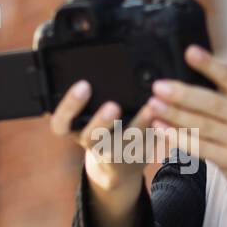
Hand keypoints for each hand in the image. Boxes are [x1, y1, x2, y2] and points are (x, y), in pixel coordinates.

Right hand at [48, 80, 159, 198]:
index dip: (69, 106)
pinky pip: (146, 146)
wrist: (117, 164)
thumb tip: (105, 61)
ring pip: (124, 142)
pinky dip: (156, 131)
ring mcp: (114, 153)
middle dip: (101, 122)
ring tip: (150, 108)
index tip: (83, 85)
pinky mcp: (135, 157)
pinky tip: (165, 116)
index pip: (61, 123)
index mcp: (74, 129)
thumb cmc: (102, 129)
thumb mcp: (88, 115)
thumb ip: (92, 96)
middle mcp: (91, 143)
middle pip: (91, 137)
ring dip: (138, 125)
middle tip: (113, 106)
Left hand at [148, 45, 226, 223]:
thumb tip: (186, 80)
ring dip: (175, 115)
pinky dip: (179, 138)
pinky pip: (201, 147)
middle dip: (182, 94)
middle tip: (158, 86)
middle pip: (212, 102)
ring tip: (153, 106)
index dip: (209, 65)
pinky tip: (163, 130)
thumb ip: (226, 96)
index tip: (189, 52)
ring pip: (203, 125)